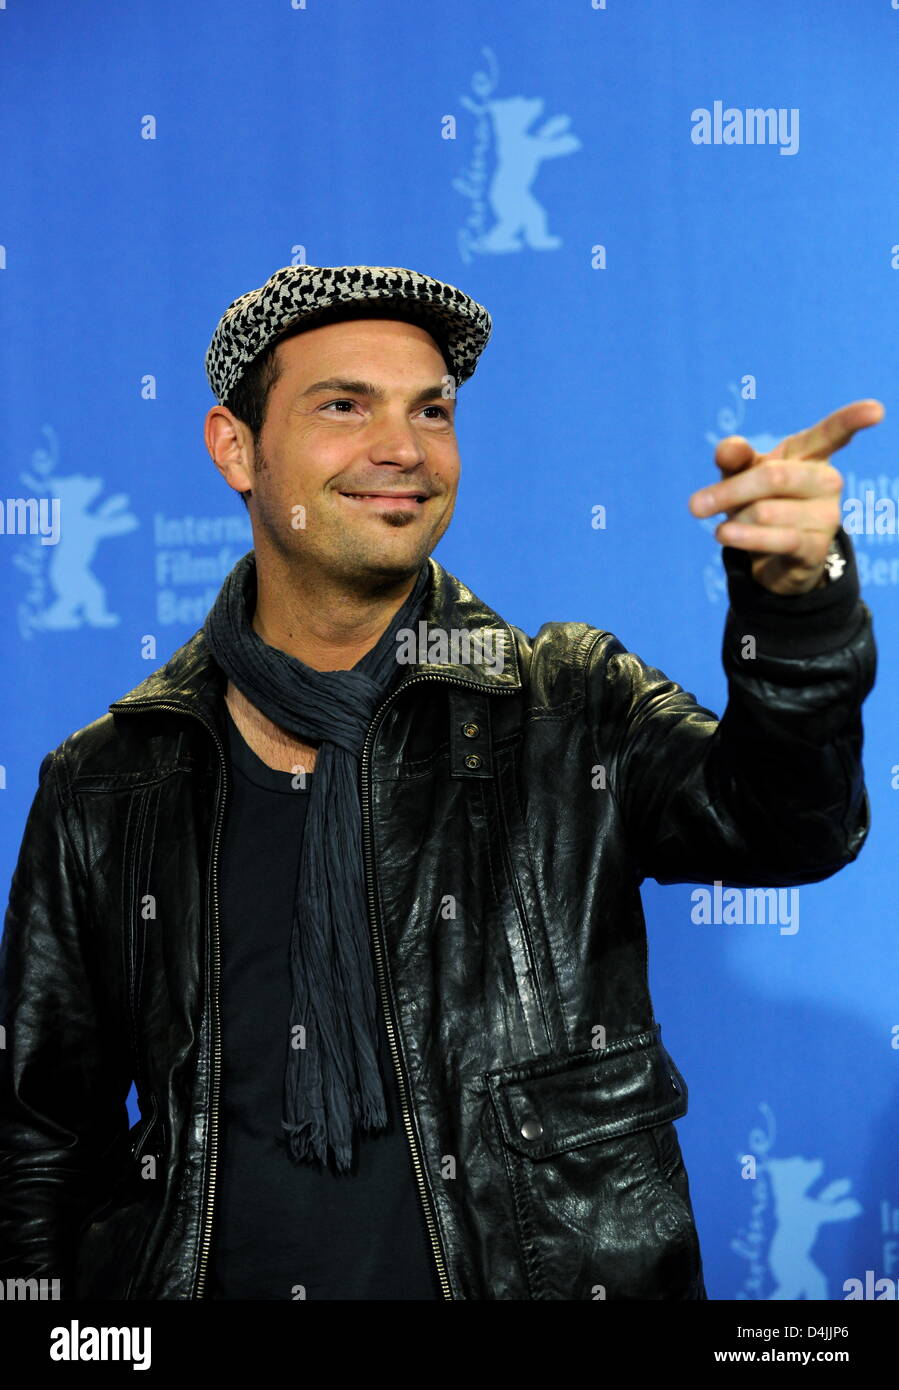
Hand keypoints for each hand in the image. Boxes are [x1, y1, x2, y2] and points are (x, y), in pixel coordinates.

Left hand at [688, 399, 885, 593]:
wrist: (770, 557)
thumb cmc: (755, 502)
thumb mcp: (739, 475)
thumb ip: (733, 458)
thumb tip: (728, 448)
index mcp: (811, 455)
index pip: (833, 433)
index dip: (852, 420)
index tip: (876, 410)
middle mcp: (827, 481)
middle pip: (772, 477)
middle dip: (729, 492)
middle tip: (694, 506)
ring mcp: (827, 515)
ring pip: (764, 512)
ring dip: (735, 520)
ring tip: (730, 526)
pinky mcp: (817, 548)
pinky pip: (776, 539)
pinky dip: (742, 538)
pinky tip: (724, 534)